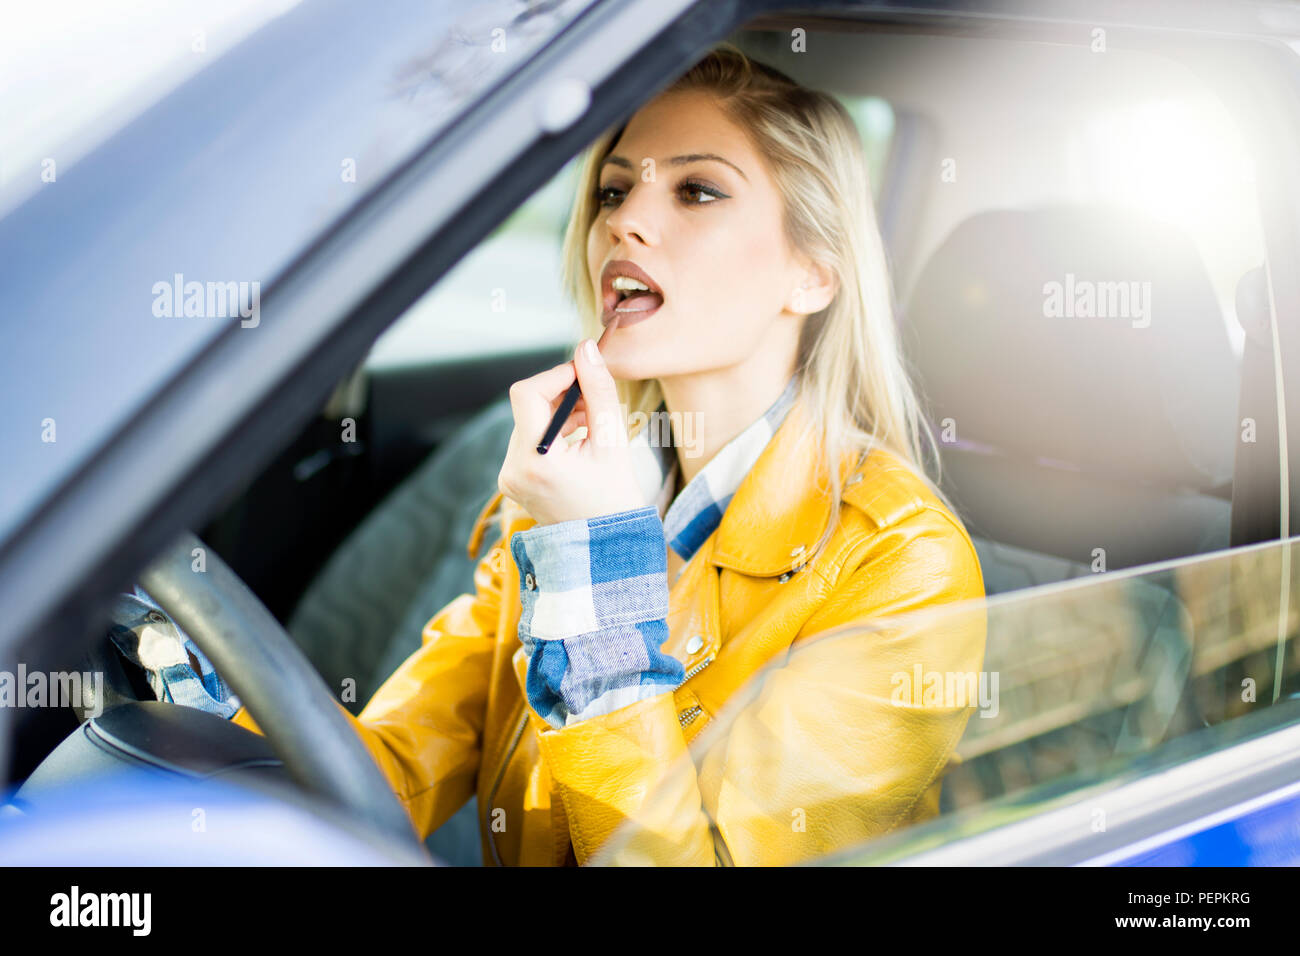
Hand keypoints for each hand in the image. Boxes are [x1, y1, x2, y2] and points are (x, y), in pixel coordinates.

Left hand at [497, 338, 644, 525]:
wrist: (607, 547)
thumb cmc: (616, 498)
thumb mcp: (612, 440)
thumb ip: (598, 390)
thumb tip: (586, 348)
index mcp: (536, 460)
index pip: (528, 393)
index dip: (556, 376)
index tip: (584, 377)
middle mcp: (512, 468)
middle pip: (527, 406)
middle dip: (561, 397)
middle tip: (594, 404)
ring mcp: (509, 476)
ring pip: (528, 420)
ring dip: (558, 413)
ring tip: (590, 426)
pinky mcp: (512, 480)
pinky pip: (527, 439)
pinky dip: (552, 432)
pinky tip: (578, 441)